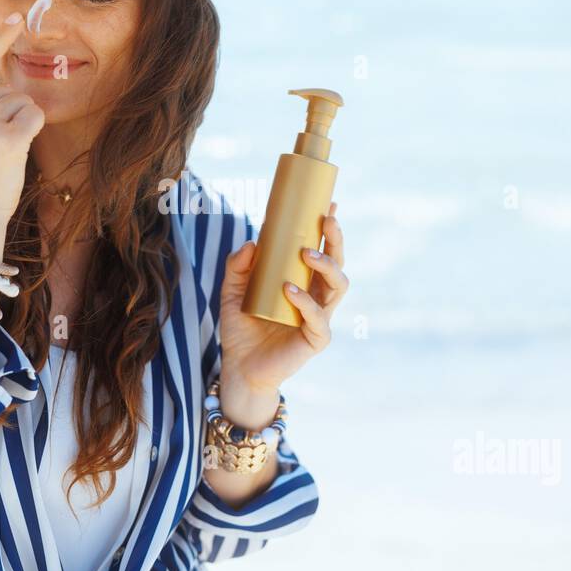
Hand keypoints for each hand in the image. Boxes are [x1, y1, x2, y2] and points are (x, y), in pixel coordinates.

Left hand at [217, 201, 347, 422]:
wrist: (239, 367)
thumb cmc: (241, 326)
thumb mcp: (231, 290)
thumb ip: (237, 266)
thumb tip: (252, 242)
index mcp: (304, 281)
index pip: (323, 250)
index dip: (330, 228)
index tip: (329, 203)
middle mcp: (317, 296)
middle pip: (338, 263)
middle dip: (336, 240)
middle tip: (326, 220)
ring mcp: (319, 317)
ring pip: (338, 286)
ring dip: (325, 265)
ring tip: (305, 253)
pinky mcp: (315, 339)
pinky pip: (318, 318)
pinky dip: (305, 302)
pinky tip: (290, 290)